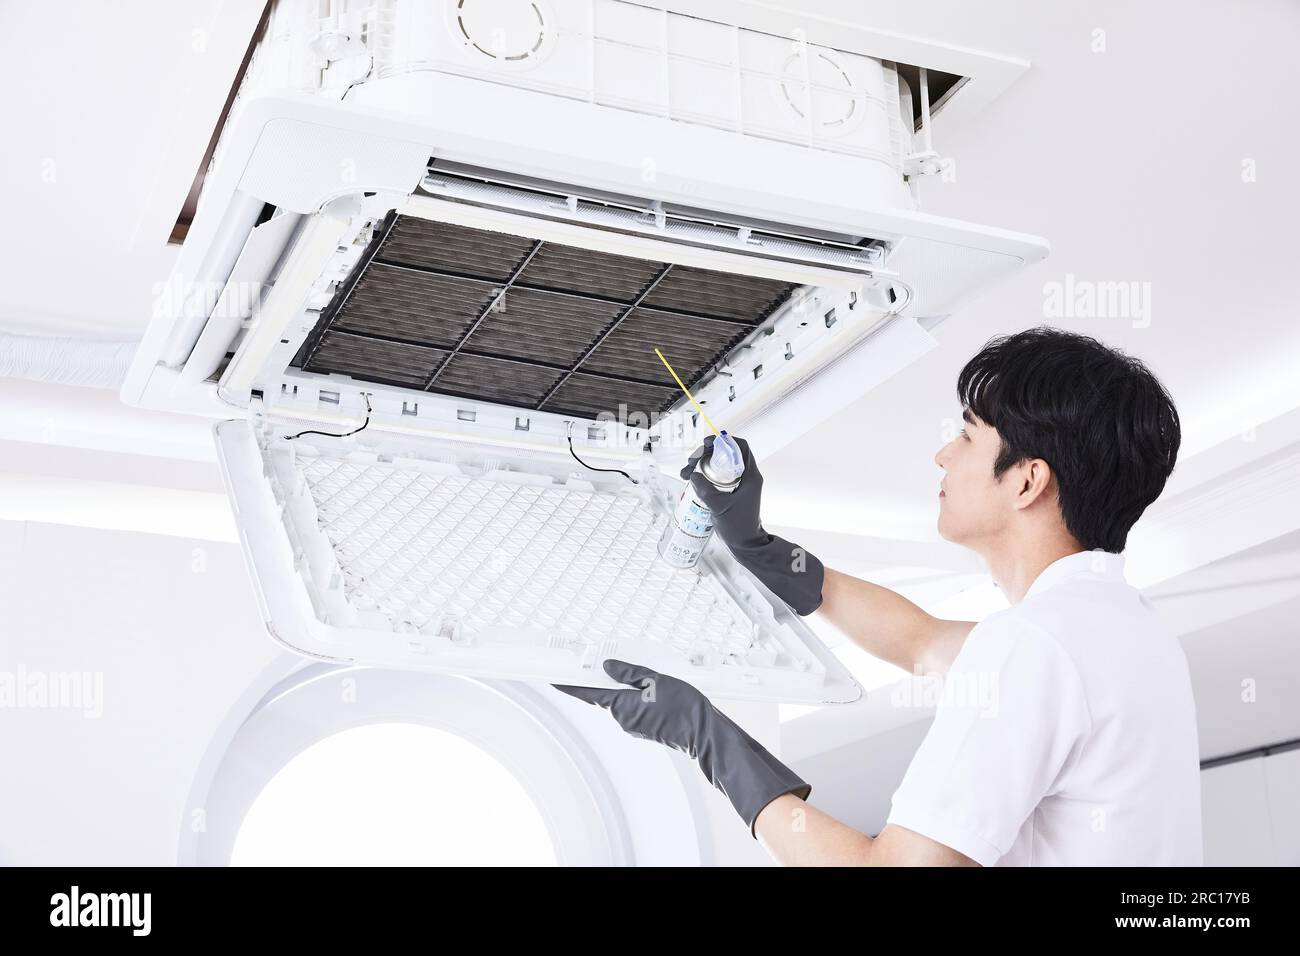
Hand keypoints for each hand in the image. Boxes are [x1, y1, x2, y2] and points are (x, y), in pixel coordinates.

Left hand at [553, 659, 810, 836]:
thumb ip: (630, 672)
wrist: (706, 733)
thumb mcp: (657, 680)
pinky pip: (632, 706)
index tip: (553, 677)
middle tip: (604, 659)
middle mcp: (623, 718)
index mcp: (621, 706)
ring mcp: (634, 725)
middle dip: (603, 678)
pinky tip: (648, 685)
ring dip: (623, 686)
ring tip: (639, 672)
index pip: (587, 693)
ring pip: (620, 700)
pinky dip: (634, 694)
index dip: (569, 684)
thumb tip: (607, 667)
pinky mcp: (645, 727)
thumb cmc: (684, 707)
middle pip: (604, 694)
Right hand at [679, 434, 825, 614]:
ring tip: (685, 473)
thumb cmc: (737, 526)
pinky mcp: (732, 491)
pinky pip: (718, 476)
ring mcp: (740, 484)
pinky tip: (692, 480)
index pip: (740, 447)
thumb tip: (693, 475)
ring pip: (719, 464)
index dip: (724, 440)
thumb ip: (705, 489)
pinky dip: (705, 475)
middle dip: (705, 454)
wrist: (746, 545)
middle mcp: (747, 476)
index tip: (707, 444)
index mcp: (750, 475)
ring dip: (702, 465)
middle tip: (690, 463)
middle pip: (726, 454)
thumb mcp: (719, 507)